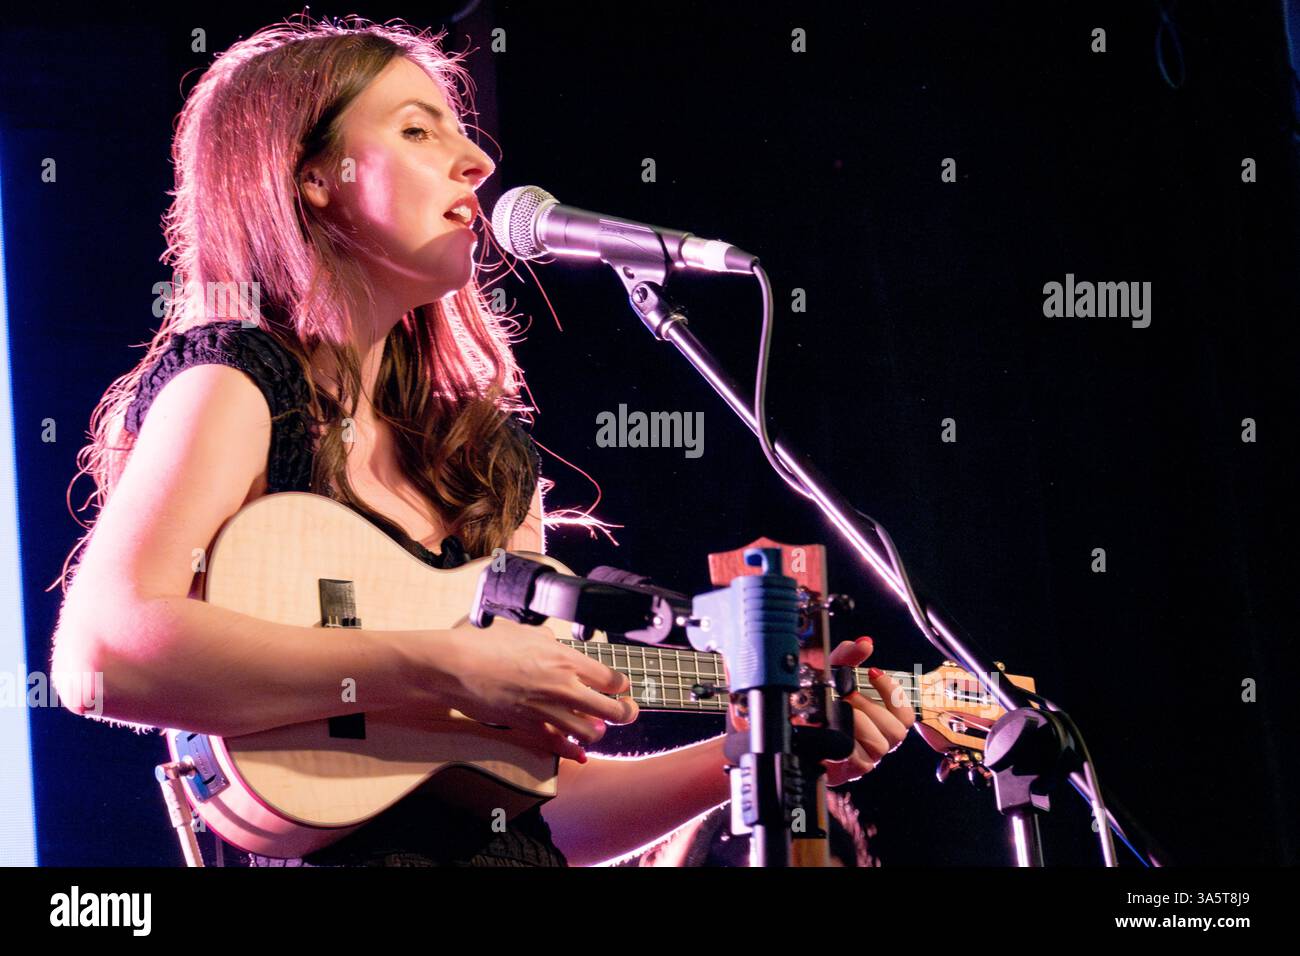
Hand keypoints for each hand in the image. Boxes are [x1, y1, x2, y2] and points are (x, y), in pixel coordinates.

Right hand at [444, 619, 639, 762]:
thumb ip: (547, 640)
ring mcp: (546, 710)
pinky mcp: (527, 727)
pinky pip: (557, 745)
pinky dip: (571, 753)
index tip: (621, 686)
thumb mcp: (524, 630)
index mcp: (566, 660)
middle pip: (611, 710)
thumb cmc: (485, 642)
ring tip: (599, 727)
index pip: (611, 679)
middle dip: (625, 713)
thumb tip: (555, 643)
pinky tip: (581, 755)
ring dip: (598, 732)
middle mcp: (562, 687)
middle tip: (628, 711)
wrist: (456, 666)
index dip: (621, 685)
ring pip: (588, 733)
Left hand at [821, 636, 914, 786]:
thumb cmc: (817, 704)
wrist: (791, 731)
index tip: (873, 673)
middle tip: (848, 696)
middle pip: (897, 730)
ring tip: (840, 712)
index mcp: (880, 720)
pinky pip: (861, 760)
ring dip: (860, 723)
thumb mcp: (829, 675)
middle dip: (871, 707)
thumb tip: (865, 643)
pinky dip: (847, 742)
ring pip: (881, 745)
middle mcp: (878, 740)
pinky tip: (834, 731)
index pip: (906, 714)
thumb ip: (847, 657)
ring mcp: (867, 757)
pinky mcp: (852, 770)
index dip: (895, 693)